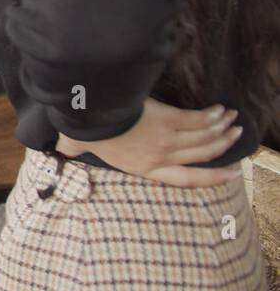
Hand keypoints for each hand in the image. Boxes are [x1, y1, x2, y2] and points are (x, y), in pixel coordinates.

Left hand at [56, 99, 242, 186]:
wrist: (90, 113)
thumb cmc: (82, 129)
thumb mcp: (75, 146)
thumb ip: (71, 151)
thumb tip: (57, 151)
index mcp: (142, 168)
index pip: (183, 179)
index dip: (208, 179)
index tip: (227, 176)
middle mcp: (159, 156)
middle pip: (200, 156)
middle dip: (221, 147)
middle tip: (233, 138)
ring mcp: (167, 139)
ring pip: (204, 138)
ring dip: (221, 130)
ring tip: (232, 123)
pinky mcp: (169, 120)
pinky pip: (197, 120)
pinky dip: (211, 116)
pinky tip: (219, 110)